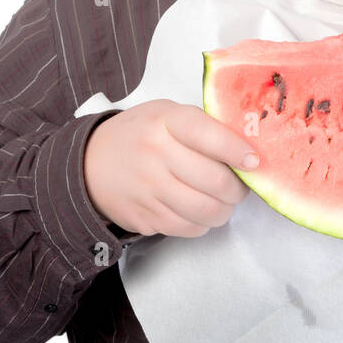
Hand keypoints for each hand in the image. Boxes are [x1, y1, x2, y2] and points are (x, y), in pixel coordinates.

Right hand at [83, 99, 256, 237]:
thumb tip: (247, 148)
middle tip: (241, 185)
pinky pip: (189, 228)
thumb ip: (202, 126)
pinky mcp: (146, 217)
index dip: (237, 151)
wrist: (88, 164)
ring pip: (206, 209)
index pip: (209, 136)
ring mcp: (149, 189)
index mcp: (165, 121)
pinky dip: (204, 223)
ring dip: (225, 209)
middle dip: (239, 188)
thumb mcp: (166, 115)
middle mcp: (155, 154)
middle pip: (215, 180)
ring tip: (225, 201)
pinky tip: (202, 211)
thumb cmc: (140, 135)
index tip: (255, 161)